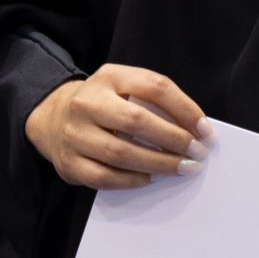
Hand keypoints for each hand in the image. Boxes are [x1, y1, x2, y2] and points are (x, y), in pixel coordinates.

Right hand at [25, 65, 209, 190]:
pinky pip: (105, 177)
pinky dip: (132, 180)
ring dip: (159, 164)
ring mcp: (75, 134)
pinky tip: (151, 178)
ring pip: (121, 153)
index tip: (205, 131)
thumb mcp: (125, 87)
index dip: (185, 110)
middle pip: (137, 122)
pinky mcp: (69, 163)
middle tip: (198, 153)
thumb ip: (157, 101)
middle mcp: (88, 103)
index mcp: (110, 77)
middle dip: (174, 140)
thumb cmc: (104, 104)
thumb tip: (197, 130)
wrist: (53, 117)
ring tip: (183, 168)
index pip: (155, 87)